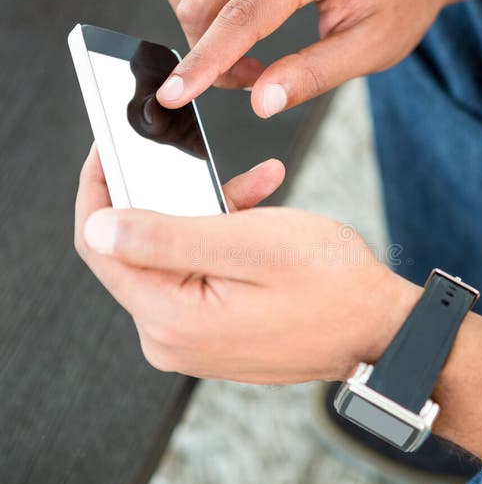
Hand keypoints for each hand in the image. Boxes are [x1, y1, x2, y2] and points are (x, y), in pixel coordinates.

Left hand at [75, 147, 417, 382]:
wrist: (380, 331)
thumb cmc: (332, 285)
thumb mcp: (248, 244)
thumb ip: (166, 236)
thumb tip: (99, 225)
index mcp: (170, 318)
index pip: (99, 245)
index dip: (98, 187)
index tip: (110, 143)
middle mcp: (170, 337)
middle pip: (133, 250)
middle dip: (163, 196)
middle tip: (192, 157)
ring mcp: (191, 339)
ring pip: (170, 256)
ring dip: (202, 213)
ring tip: (250, 187)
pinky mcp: (211, 334)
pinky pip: (196, 275)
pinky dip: (219, 238)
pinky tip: (257, 210)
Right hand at [157, 0, 449, 115]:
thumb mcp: (372, 49)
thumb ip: (314, 75)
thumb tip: (262, 103)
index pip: (241, 17)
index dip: (204, 62)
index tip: (173, 96)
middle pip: (202, 1)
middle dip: (210, 56)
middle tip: (254, 82)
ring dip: (204, 33)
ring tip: (249, 59)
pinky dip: (205, 10)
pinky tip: (241, 30)